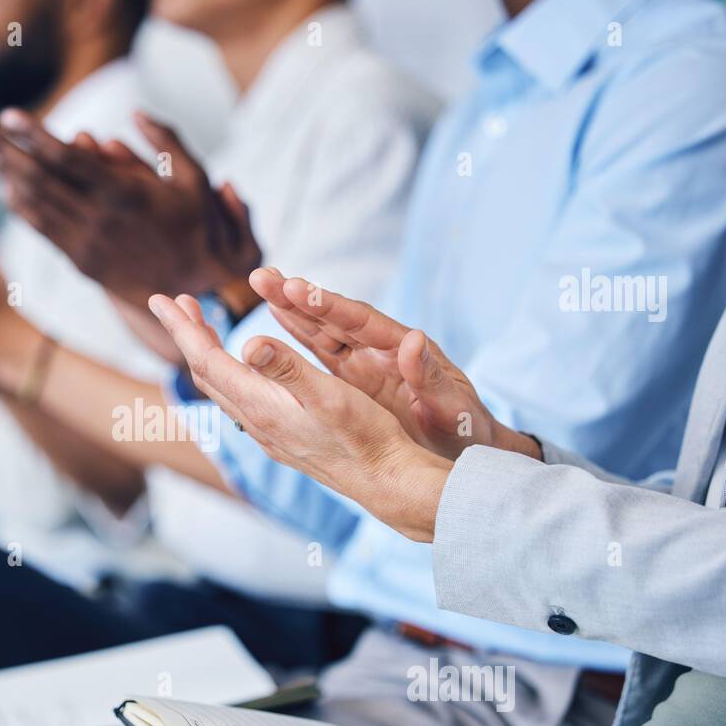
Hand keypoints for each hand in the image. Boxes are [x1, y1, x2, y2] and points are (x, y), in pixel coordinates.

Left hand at [0, 109, 261, 309]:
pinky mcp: (81, 262)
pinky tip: (6, 185)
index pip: (69, 160)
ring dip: (5, 175)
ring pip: (37, 205)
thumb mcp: (194, 178)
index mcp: (125, 194)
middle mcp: (99, 220)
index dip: (35, 136)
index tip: (8, 114)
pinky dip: (22, 207)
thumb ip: (165, 141)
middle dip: (4, 151)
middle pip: (41, 180)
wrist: (194, 289)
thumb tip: (134, 111)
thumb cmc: (196, 226)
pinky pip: (44, 231)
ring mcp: (87, 244)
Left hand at [146, 291, 452, 542]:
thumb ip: (287, 368)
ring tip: (203, 327)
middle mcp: (256, 422)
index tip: (160, 299)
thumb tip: (250, 343)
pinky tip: (242, 369)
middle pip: (206, 372)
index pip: (206, 359)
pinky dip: (229, 372)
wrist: (385, 481)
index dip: (182, 327)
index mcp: (261, 405)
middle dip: (189, 335)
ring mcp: (267, 433)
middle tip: (177, 303)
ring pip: (222, 388)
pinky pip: (240, 400)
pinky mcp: (281, 438)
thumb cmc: (365, 436)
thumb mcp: (329, 393)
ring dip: (208, 354)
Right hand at [248, 268, 542, 462]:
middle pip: (335, 317)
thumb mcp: (451, 407)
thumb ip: (430, 377)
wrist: (465, 448)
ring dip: (292, 308)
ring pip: (323, 329)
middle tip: (263, 277)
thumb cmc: (463, 429)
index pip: (361, 323)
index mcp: (402, 351)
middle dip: (299, 297)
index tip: (297, 289)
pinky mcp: (354, 378)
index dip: (329, 307)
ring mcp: (365, 361)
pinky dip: (298, 333)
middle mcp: (380, 348)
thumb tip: (416, 340)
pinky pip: (321, 351)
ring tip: (261, 282)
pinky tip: (275, 316)